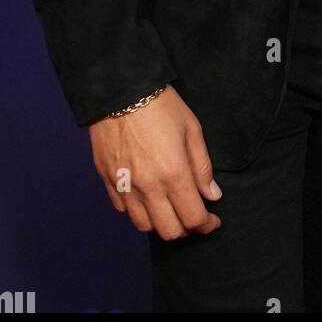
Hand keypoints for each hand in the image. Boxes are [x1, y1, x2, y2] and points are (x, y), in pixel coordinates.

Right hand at [89, 84, 222, 238]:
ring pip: (143, 226)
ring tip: (170, 208)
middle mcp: (148, 187)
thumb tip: (212, 194)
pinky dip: (137, 210)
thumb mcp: (192, 130)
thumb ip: (202, 167)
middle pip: (169, 231)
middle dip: (186, 229)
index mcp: (173, 173)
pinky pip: (123, 209)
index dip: (207, 224)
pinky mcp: (108, 180)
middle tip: (194, 217)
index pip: (193, 218)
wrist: (121, 90)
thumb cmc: (161, 105)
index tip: (213, 220)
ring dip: (160, 222)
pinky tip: (147, 196)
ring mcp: (125, 186)